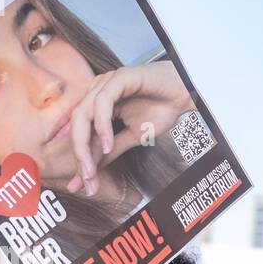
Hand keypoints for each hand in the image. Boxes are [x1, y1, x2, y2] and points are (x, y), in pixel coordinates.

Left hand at [66, 60, 195, 195]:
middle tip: (85, 180)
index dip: (79, 160)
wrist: (186, 94)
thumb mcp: (131, 137)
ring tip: (91, 168)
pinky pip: (103, 102)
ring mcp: (106, 83)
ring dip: (84, 145)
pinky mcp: (118, 77)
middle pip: (76, 125)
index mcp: (96, 105)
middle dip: (78, 156)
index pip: (81, 133)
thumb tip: (90, 173)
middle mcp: (97, 92)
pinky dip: (102, 125)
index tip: (77, 186)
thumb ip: (109, 151)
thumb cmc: (160, 109)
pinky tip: (108, 143)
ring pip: (83, 114)